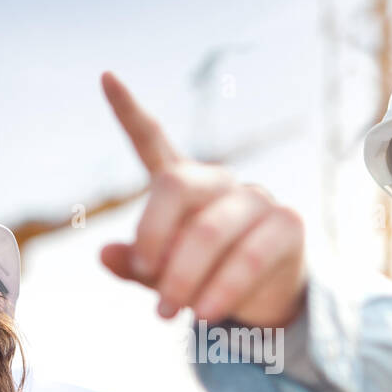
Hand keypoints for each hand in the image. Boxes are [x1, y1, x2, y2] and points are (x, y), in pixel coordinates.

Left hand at [99, 72, 307, 328]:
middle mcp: (219, 181)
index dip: (129, 111)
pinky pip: (248, 257)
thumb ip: (135, 265)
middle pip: (176, 187)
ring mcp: (256, 198)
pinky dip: (221, 289)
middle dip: (154, 238)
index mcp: (183, 185)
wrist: (269, 303)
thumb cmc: (207, 280)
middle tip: (146, 282)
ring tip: (168, 314)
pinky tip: (205, 314)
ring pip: (210, 230)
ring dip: (184, 277)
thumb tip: (104, 254)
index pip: (154, 140)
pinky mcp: (287, 224)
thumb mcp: (163, 277)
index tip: (106, 77)